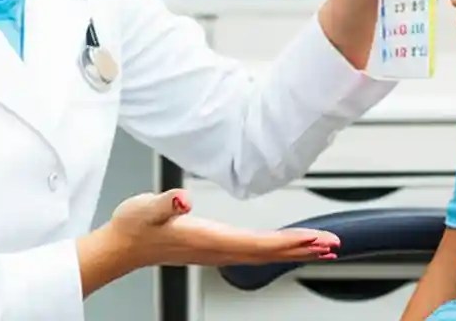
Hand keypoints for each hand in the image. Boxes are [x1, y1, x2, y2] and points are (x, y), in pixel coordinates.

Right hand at [109, 190, 339, 267]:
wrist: (121, 246)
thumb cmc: (134, 225)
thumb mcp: (148, 207)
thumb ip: (166, 202)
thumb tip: (182, 200)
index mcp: (210, 240)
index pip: (259, 243)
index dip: (289, 242)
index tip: (315, 239)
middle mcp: (219, 250)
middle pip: (270, 253)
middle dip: (303, 249)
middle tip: (334, 245)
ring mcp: (218, 252)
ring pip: (265, 255)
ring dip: (295, 251)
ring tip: (322, 248)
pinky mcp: (215, 249)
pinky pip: (255, 252)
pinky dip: (277, 250)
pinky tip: (287, 247)